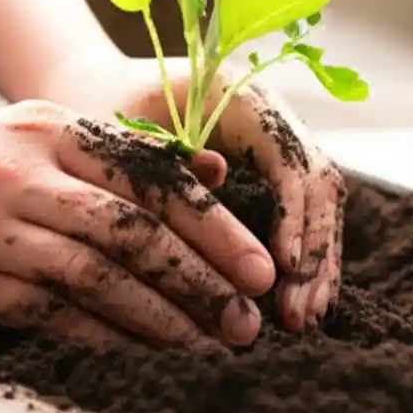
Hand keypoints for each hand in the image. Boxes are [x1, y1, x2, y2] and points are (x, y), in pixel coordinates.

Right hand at [0, 100, 275, 346]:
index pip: (155, 178)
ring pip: (97, 274)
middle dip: (202, 279)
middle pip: (135, 228)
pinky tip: (143, 354)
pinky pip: (49, 311)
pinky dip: (104, 335)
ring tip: (208, 345)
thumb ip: (128, 155)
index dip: (216, 228)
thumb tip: (218, 167)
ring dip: (162, 316)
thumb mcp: (43, 139)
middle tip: (248, 320)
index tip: (260, 270)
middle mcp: (25, 169)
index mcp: (56, 128)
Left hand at [39, 48, 343, 331]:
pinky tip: (295, 302)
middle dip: (313, 252)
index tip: (281, 269)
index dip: (293, 216)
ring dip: (316, 264)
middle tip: (296, 316)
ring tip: (300, 320)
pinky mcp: (272, 171)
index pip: (289, 159)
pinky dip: (305, 260)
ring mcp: (278, 142)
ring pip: (321, 203)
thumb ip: (164, 155)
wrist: (91, 92)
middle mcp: (272, 115)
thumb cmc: (97, 113)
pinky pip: (305, 214)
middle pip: (319, 184)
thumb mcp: (119, 134)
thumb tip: (217, 174)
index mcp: (241, 96)